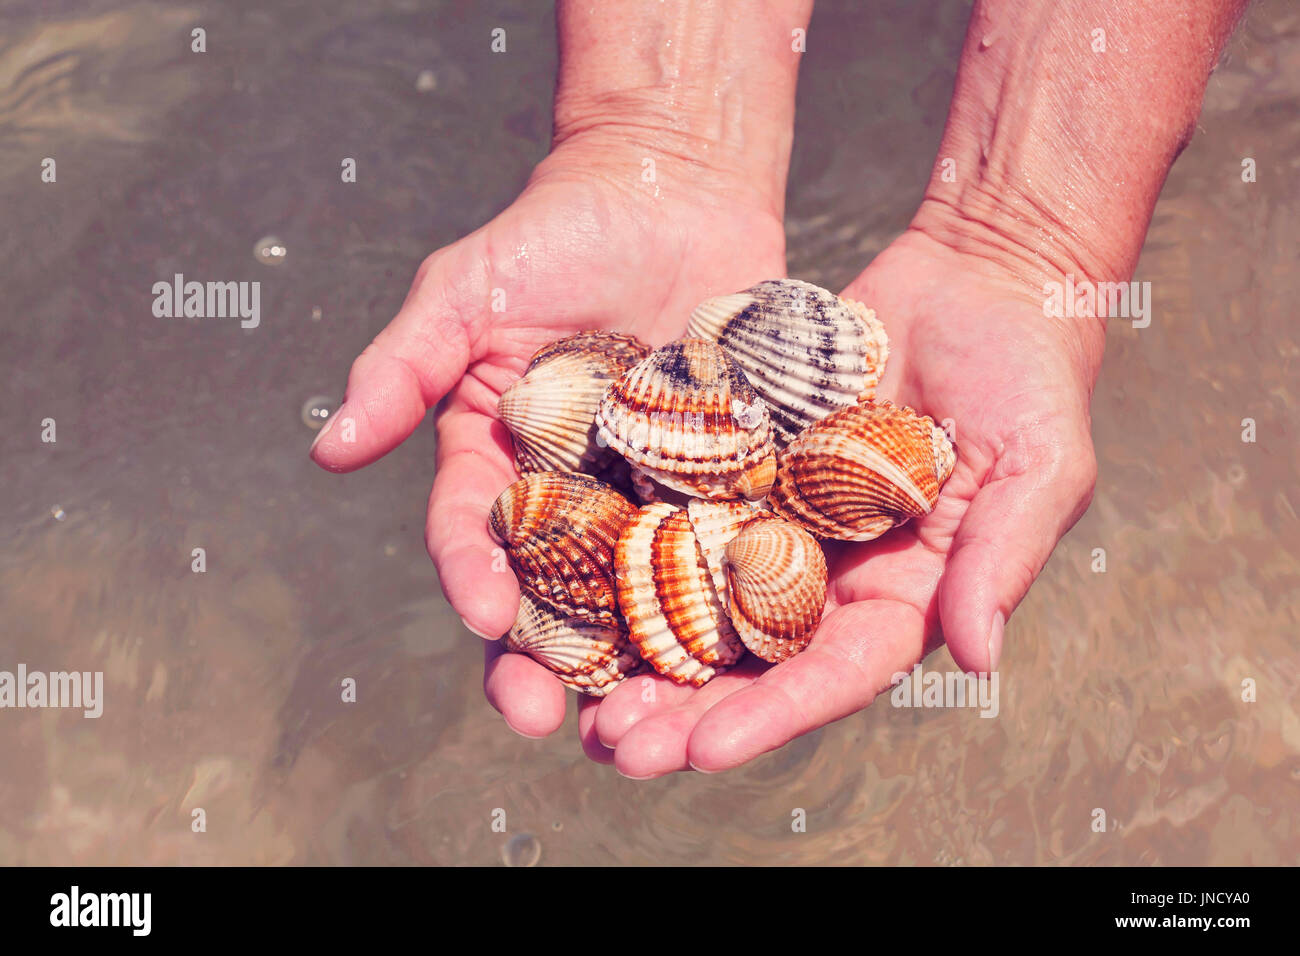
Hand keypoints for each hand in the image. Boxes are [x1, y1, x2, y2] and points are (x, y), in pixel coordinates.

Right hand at [309, 132, 788, 737]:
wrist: (672, 188)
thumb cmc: (556, 231)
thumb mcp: (465, 291)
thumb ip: (402, 368)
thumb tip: (326, 450)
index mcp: (499, 463)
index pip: (474, 534)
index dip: (472, 577)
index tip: (482, 616)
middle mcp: (571, 496)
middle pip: (551, 593)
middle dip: (542, 657)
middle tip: (544, 715)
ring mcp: (650, 496)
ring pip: (638, 594)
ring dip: (634, 660)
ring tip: (641, 718)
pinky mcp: (725, 481)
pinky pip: (725, 546)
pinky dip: (727, 597)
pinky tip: (736, 646)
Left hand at [586, 223, 1102, 775]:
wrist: (976, 282)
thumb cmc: (1028, 376)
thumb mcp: (1037, 467)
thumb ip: (1002, 559)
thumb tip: (979, 657)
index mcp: (905, 597)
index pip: (836, 673)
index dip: (773, 714)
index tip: (705, 750)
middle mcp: (833, 577)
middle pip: (752, 662)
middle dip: (686, 710)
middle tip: (616, 747)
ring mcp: (780, 525)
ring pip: (701, 606)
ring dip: (642, 654)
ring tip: (577, 698)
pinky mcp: (741, 472)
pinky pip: (681, 519)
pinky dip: (631, 558)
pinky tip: (573, 586)